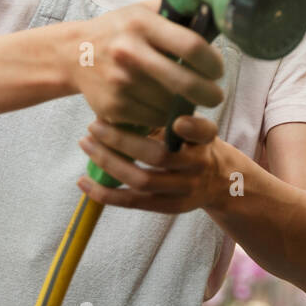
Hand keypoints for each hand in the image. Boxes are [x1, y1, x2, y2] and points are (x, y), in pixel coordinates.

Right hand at [66, 0, 224, 128]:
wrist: (72, 54)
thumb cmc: (117, 31)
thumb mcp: (141, 11)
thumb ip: (174, 9)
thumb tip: (213, 11)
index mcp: (141, 24)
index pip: (191, 45)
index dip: (213, 62)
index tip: (218, 69)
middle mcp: (130, 52)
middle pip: (186, 82)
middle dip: (210, 94)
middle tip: (216, 96)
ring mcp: (120, 82)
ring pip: (171, 105)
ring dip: (185, 106)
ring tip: (186, 98)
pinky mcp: (113, 106)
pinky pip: (154, 119)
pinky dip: (164, 116)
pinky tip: (162, 105)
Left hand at [76, 114, 224, 212]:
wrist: (221, 181)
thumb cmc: (194, 143)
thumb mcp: (194, 125)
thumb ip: (168, 114)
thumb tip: (123, 98)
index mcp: (206, 140)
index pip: (203, 132)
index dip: (191, 128)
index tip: (177, 120)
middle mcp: (198, 165)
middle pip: (159, 156)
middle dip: (121, 140)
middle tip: (94, 125)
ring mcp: (184, 190)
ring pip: (142, 181)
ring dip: (108, 162)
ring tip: (86, 144)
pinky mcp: (170, 207)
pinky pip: (132, 202)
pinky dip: (105, 193)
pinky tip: (84, 181)